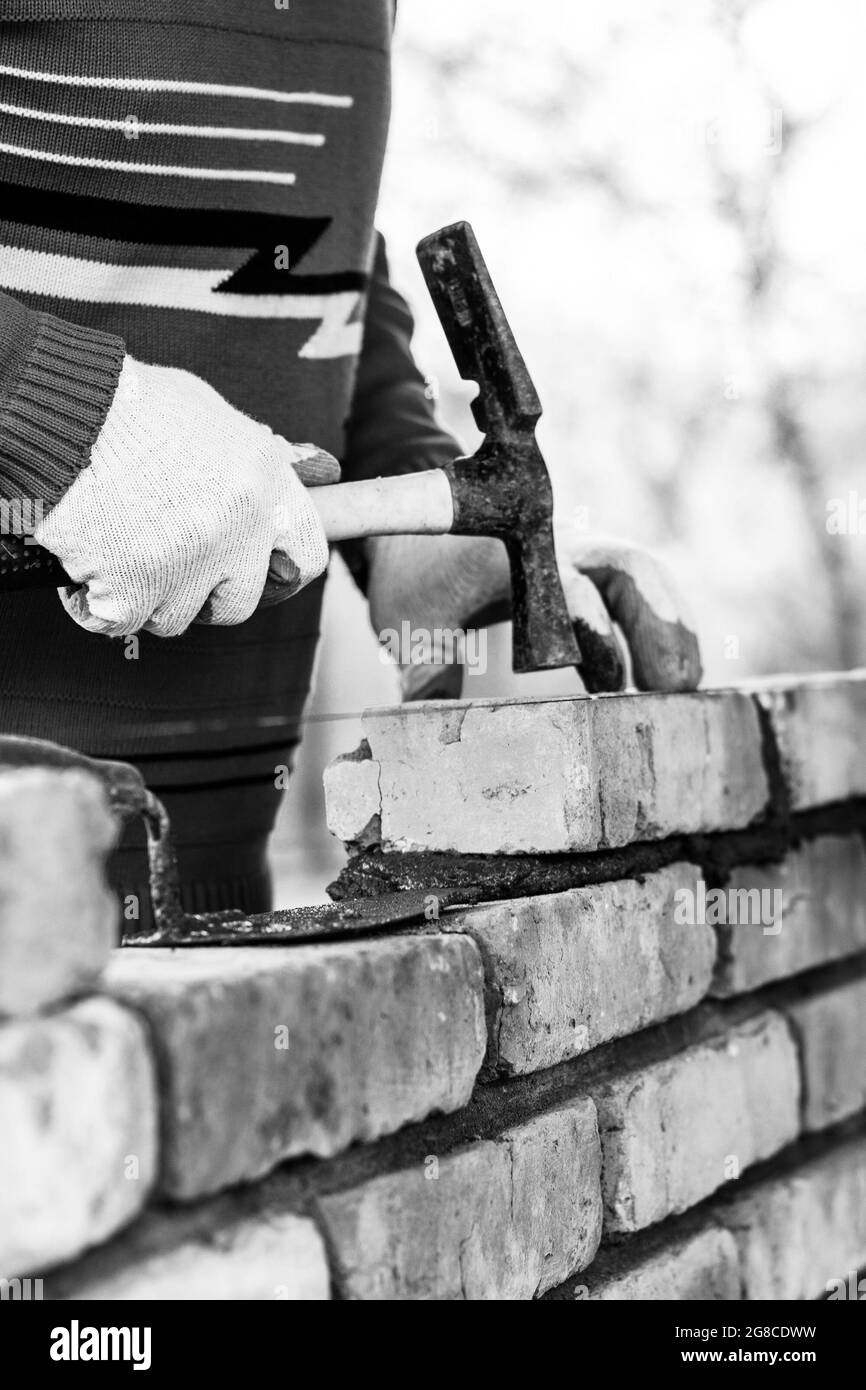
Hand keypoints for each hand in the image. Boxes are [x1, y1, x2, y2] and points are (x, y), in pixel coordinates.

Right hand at [35, 357, 338, 637]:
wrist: (68, 407)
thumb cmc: (132, 404)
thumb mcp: (214, 416)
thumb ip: (254, 457)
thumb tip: (302, 469)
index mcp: (264, 480)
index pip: (308, 552)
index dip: (282, 570)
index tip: (262, 572)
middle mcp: (237, 527)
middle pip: (240, 601)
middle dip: (207, 593)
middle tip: (175, 566)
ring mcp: (188, 562)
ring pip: (176, 616)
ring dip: (147, 596)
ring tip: (121, 549)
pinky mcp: (133, 587)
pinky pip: (120, 622)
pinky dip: (98, 604)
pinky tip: (88, 566)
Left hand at [366, 525, 701, 700]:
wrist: (417, 535)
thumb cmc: (413, 590)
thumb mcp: (408, 636)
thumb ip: (424, 686)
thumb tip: (435, 751)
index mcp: (502, 554)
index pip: (560, 582)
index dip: (590, 628)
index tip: (611, 685)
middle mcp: (552, 542)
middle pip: (624, 568)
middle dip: (656, 627)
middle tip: (675, 689)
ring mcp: (581, 549)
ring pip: (645, 576)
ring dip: (672, 629)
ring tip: (690, 690)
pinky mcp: (595, 565)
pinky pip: (644, 587)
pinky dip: (667, 626)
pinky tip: (679, 675)